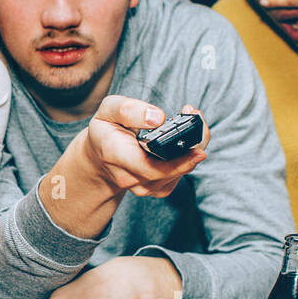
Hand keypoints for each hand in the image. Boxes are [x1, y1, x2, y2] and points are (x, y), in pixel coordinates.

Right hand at [80, 97, 208, 198]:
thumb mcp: (107, 111)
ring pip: (178, 174)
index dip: (177, 162)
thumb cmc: (105, 132)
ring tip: (194, 126)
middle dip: (190, 148)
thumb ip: (128, 109)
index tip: (198, 151)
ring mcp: (143, 187)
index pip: (149, 167)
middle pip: (170, 171)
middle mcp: (129, 177)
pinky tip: (187, 143)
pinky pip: (178, 177)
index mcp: (115, 154)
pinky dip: (187, 160)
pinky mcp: (155, 189)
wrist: (99, 158)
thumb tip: (158, 117)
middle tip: (198, 120)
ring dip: (191, 152)